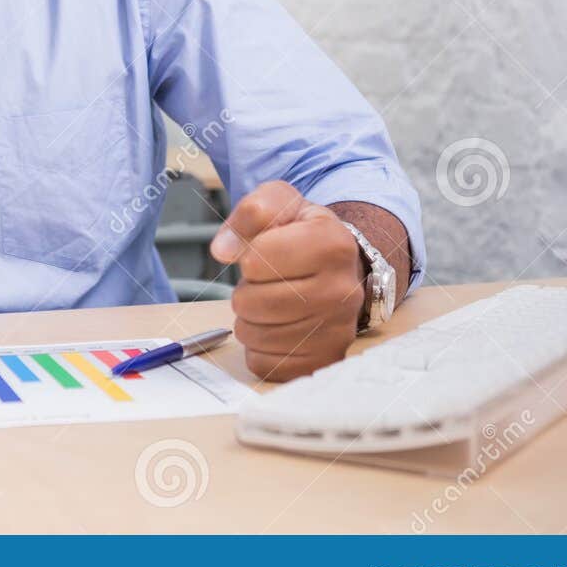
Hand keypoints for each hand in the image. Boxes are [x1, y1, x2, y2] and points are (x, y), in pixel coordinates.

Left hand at [209, 181, 365, 381]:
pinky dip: (259, 347)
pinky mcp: (325, 360)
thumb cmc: (304, 234)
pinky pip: (265, 363)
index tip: (264, 252)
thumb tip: (223, 251)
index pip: (255, 260)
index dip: (248, 255)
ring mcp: (337, 331)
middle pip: (252, 302)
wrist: (342, 266)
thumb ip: (250, 213)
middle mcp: (343, 291)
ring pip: (255, 336)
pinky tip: (276, 327)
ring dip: (249, 319)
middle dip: (245, 290)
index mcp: (333, 244)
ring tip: (270, 302)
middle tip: (264, 282)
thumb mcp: (281, 203)